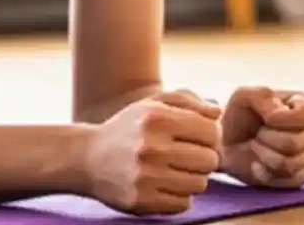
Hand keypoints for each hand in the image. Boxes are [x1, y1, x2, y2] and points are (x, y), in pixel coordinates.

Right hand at [82, 89, 222, 215]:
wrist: (86, 158)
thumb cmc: (127, 128)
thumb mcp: (151, 104)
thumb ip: (187, 100)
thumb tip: (217, 111)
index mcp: (156, 118)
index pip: (211, 131)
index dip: (209, 135)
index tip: (197, 138)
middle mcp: (151, 147)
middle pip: (210, 160)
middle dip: (203, 158)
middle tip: (186, 156)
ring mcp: (145, 177)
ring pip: (200, 184)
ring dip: (191, 178)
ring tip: (173, 170)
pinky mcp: (141, 201)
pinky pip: (184, 203)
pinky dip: (178, 196)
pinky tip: (163, 185)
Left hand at [219, 86, 303, 188]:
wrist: (229, 142)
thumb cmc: (240, 115)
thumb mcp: (245, 95)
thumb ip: (263, 95)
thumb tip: (282, 113)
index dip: (278, 118)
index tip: (264, 117)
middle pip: (296, 143)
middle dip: (267, 138)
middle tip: (258, 133)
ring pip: (290, 163)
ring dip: (264, 155)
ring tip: (258, 146)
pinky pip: (288, 179)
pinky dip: (265, 172)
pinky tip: (258, 163)